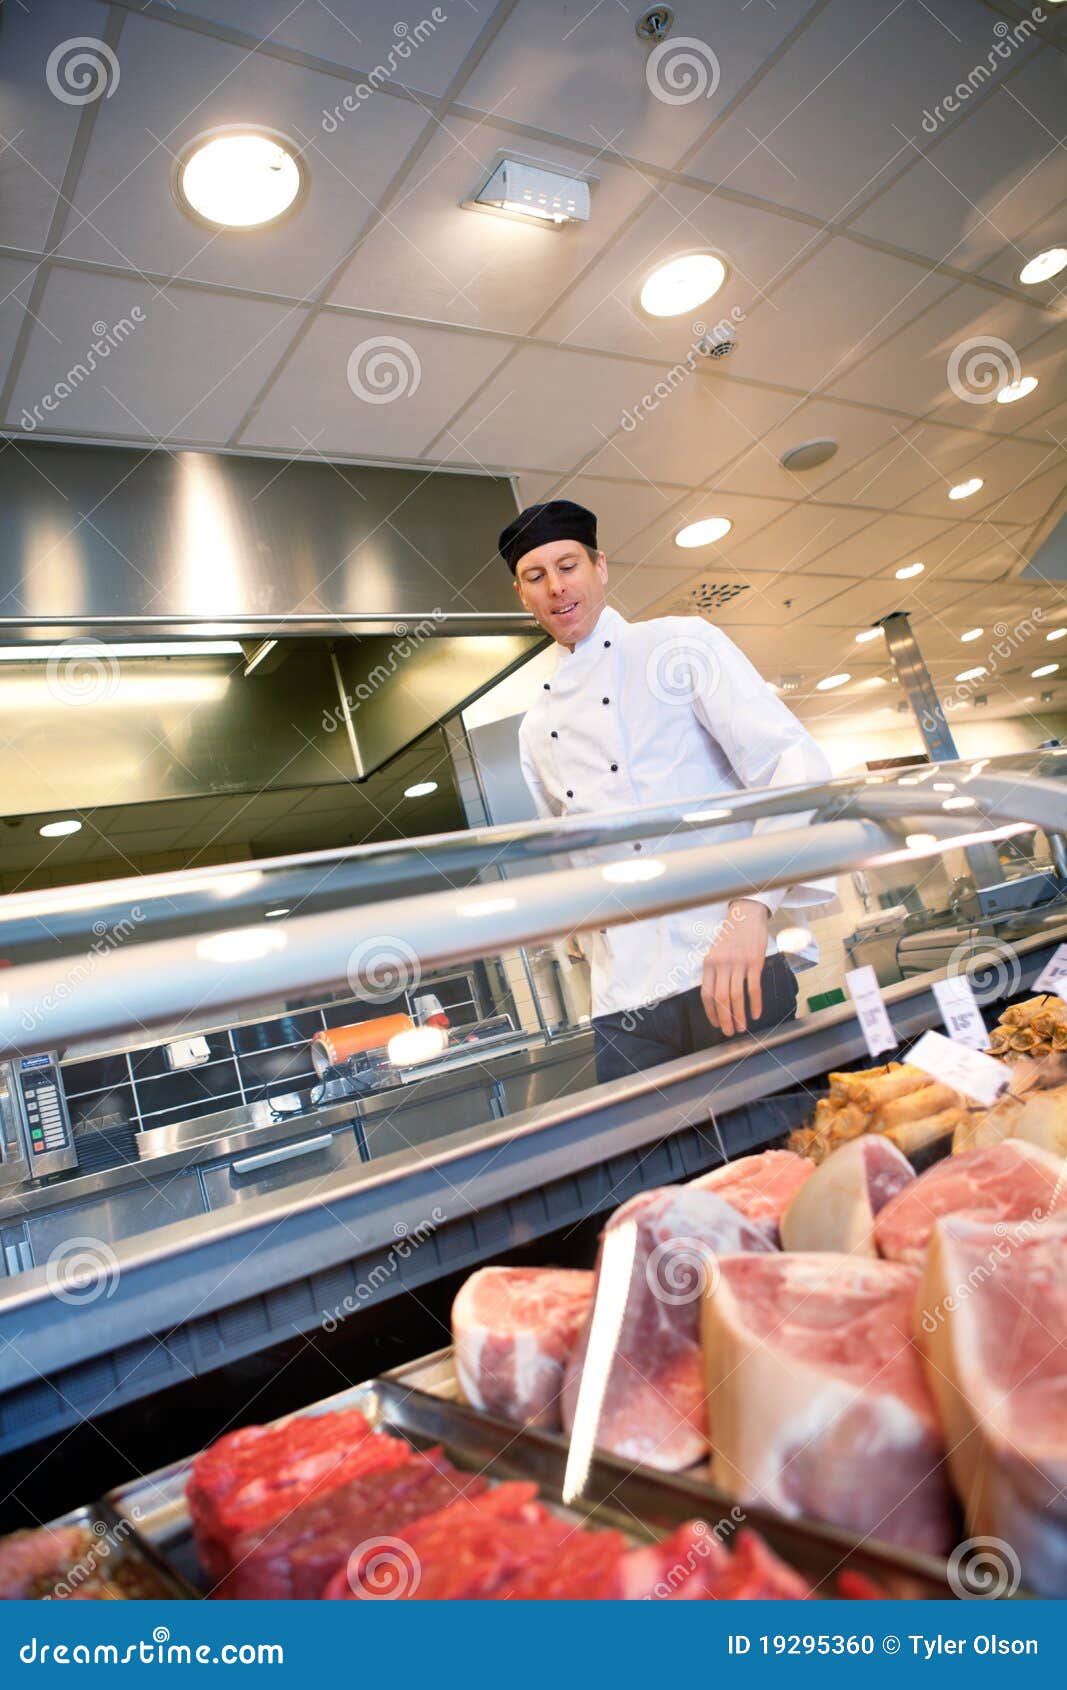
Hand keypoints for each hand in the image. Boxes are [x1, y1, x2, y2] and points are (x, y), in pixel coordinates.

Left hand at [701, 899, 769, 1037]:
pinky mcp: (754, 962)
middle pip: (721, 998)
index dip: (711, 1012)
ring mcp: (738, 963)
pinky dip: (755, 1003)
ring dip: (739, 1015)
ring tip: (742, 1027)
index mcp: (709, 963)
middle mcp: (721, 964)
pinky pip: (753, 988)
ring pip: (736, 996)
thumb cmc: (731, 937)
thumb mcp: (716, 953)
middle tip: (729, 1032)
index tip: (715, 1024)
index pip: (706, 994)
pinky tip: (756, 1014)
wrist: (746, 916)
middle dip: (725, 1019)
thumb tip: (716, 998)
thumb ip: (714, 973)